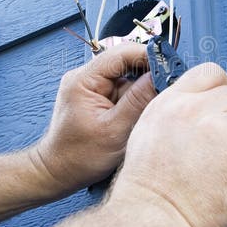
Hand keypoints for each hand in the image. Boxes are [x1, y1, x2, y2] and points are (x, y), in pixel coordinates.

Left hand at [28, 45, 155, 197]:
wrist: (57, 172)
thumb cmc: (79, 157)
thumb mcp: (116, 130)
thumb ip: (139, 101)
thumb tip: (160, 76)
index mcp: (83, 80)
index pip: (121, 53)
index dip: (147, 56)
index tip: (169, 66)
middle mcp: (85, 77)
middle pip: (125, 63)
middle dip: (147, 75)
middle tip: (166, 90)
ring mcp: (90, 87)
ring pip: (126, 78)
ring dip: (140, 91)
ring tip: (147, 111)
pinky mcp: (96, 97)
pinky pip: (121, 90)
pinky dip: (133, 101)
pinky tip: (137, 116)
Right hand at [110, 63, 226, 226]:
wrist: (152, 218)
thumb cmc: (146, 189)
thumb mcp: (147, 133)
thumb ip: (176, 113)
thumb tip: (202, 109)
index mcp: (171, 102)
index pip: (211, 73)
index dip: (222, 89)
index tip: (223, 108)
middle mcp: (197, 109)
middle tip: (225, 144)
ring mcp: (223, 128)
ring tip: (225, 167)